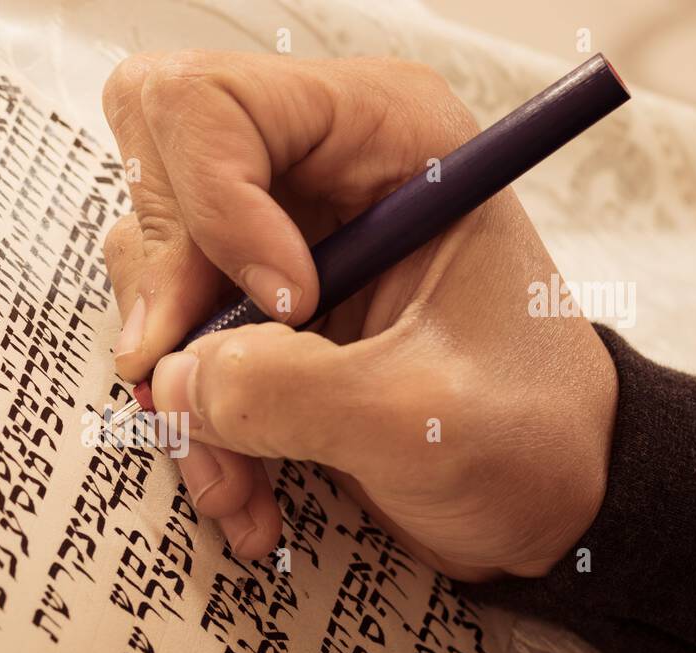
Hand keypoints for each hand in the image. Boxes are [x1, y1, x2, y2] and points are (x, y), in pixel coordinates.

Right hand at [100, 51, 617, 580]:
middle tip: (197, 383)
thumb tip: (171, 382)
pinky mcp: (254, 313)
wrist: (547, 501)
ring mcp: (276, 242)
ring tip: (239, 474)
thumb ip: (291, 390)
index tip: (283, 307)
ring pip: (148, 272)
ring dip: (177, 387)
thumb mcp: (421, 419)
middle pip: (156, 175)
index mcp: (384, 135)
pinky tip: (246, 490)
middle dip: (167, 294)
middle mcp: (317, 171)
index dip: (216, 210)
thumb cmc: (530, 436)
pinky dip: (189, 424)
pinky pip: (168, 345)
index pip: (213, 107)